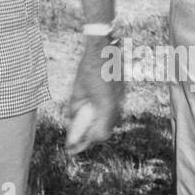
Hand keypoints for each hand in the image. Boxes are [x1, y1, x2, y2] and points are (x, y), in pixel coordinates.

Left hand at [65, 33, 123, 154]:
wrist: (105, 48)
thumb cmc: (89, 66)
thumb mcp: (77, 88)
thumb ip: (75, 107)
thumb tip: (71, 121)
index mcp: (105, 105)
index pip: (100, 134)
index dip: (87, 142)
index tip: (75, 146)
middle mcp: (116, 105)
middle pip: (106, 131)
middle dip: (92, 137)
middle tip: (77, 140)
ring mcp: (121, 100)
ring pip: (112, 122)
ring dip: (98, 127)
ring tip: (84, 129)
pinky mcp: (122, 94)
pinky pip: (114, 112)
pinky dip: (104, 117)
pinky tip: (93, 114)